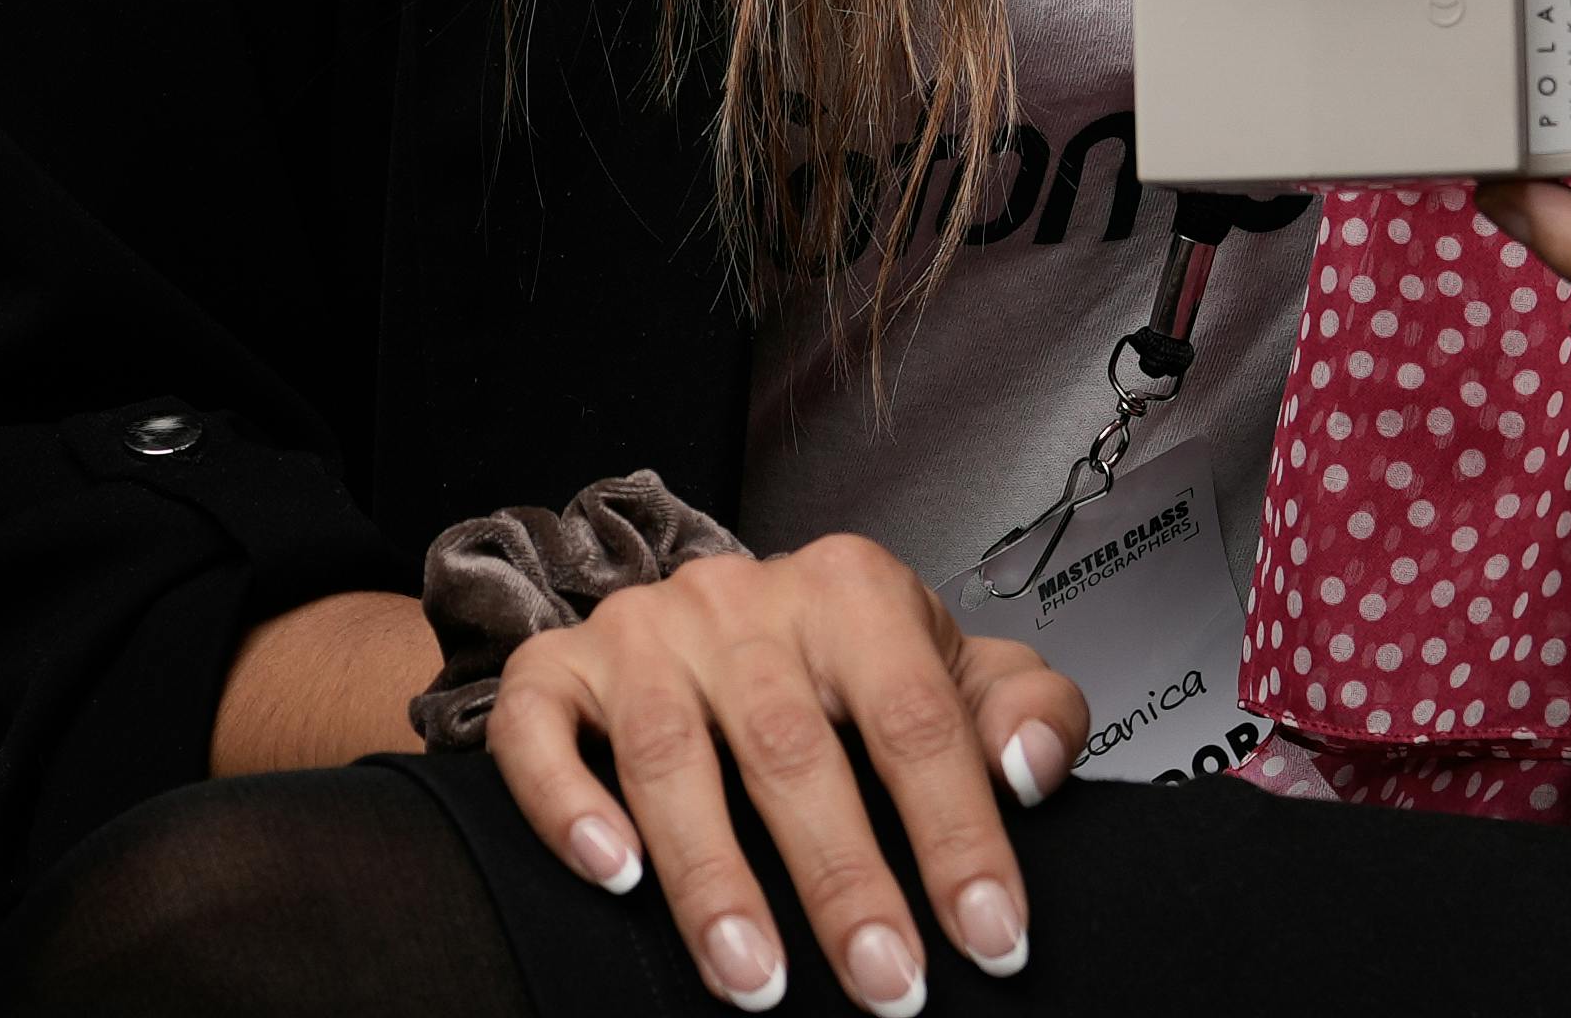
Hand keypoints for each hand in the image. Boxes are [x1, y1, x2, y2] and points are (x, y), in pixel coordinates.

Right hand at [477, 536, 1085, 1009]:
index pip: (918, 719)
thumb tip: (1031, 765)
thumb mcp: (956, 668)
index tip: (990, 934)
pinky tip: (614, 873)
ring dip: (712, 880)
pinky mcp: (559, 665)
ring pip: (669, 755)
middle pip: (792, 748)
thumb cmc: (848, 663)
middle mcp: (742, 600)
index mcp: (854, 592)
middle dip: (842, 882)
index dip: (958, 836)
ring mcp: (644, 630)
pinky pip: (539, 730)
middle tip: (885, 986)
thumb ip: (1028, 709)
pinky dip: (568, 804)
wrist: (725, 613)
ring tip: (755, 980)